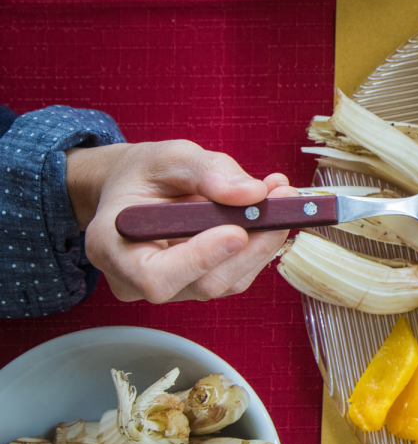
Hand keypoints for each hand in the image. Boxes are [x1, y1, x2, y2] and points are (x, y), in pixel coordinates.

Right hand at [66, 141, 298, 303]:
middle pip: (203, 283)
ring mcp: (173, 286)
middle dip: (250, 244)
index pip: (155, 276)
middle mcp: (137, 280)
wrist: (137, 188)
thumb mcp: (169, 157)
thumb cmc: (144, 173)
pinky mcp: (201, 282)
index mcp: (110, 247)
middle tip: (280, 199)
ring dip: (263, 241)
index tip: (236, 231)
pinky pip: (237, 272)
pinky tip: (272, 209)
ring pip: (228, 281)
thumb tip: (252, 193)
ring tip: (280, 195)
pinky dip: (261, 242)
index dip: (199, 259)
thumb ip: (207, 171)